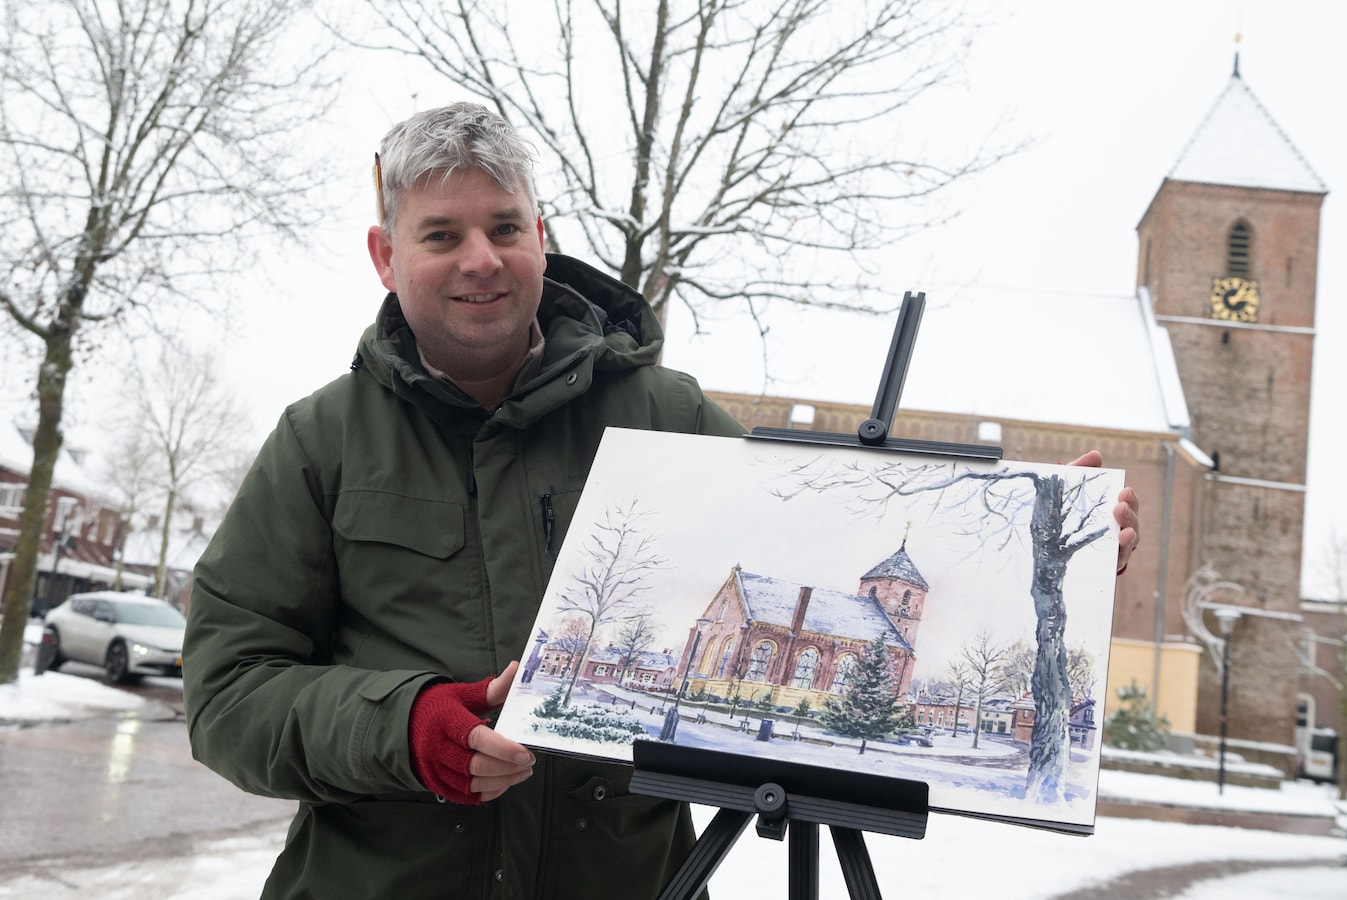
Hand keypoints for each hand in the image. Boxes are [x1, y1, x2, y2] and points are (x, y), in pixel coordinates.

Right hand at [409, 660, 534, 803]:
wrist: (402, 724)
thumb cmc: (437, 707)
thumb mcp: (462, 694)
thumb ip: (492, 688)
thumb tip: (516, 669)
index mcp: (445, 721)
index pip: (476, 738)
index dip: (503, 748)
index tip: (525, 752)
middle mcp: (437, 748)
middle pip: (476, 765)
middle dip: (507, 767)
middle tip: (529, 761)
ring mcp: (434, 769)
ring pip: (472, 784)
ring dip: (502, 781)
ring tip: (522, 772)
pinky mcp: (435, 784)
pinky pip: (465, 796)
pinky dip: (487, 792)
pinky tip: (504, 782)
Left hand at [1067, 451, 1139, 575]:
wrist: (1040, 550)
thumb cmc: (1056, 514)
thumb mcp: (1063, 490)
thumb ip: (1078, 470)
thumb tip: (1096, 455)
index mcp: (1109, 510)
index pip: (1127, 503)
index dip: (1129, 497)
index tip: (1123, 491)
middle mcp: (1116, 528)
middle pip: (1132, 520)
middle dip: (1130, 513)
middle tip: (1120, 507)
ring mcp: (1113, 547)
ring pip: (1131, 540)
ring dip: (1131, 534)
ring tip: (1125, 531)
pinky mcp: (1107, 564)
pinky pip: (1120, 559)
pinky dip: (1123, 551)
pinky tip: (1120, 544)